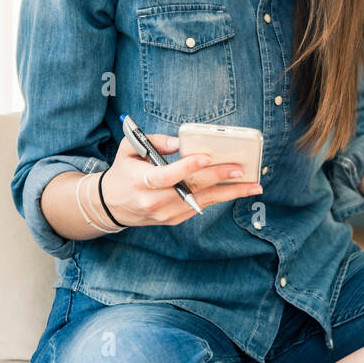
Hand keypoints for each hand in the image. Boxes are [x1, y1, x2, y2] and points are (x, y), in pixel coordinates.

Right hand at [102, 133, 262, 226]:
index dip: (187, 167)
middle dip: (218, 178)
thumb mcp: (129, 149)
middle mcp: (154, 201)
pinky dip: (218, 197)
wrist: (110, 205)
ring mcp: (165, 214)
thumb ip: (154, 142)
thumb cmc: (123, 172)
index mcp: (142, 181)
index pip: (167, 176)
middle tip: (240, 169)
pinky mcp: (173, 220)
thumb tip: (179, 142)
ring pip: (202, 202)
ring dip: (229, 193)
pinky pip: (199, 206)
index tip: (206, 157)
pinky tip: (236, 189)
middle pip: (191, 189)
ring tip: (253, 186)